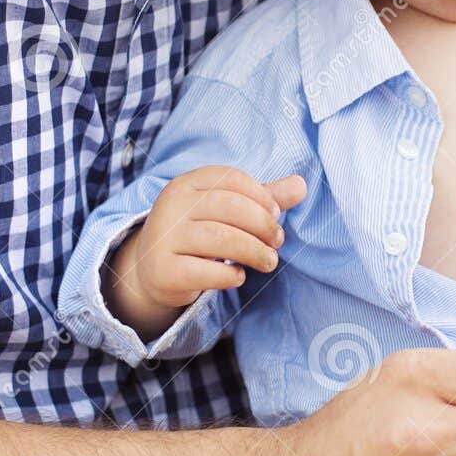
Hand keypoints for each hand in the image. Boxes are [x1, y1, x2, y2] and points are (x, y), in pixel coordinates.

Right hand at [106, 166, 305, 336]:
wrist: (153, 268)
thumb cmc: (199, 232)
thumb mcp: (227, 210)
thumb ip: (263, 198)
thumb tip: (301, 184)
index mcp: (187, 184)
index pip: (230, 178)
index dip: (260, 196)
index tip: (275, 213)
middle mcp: (172, 206)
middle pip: (229, 207)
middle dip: (262, 225)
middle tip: (276, 242)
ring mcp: (164, 238)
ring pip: (219, 239)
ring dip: (254, 251)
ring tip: (268, 261)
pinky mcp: (163, 270)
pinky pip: (204, 271)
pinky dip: (229, 275)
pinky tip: (238, 276)